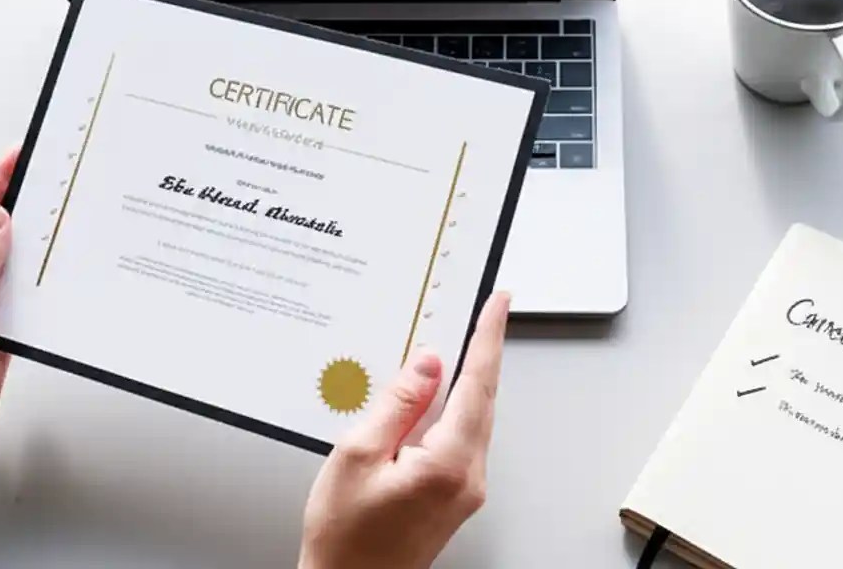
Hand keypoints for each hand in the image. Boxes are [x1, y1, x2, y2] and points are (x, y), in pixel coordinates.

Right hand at [298, 292, 510, 568]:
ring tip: (445, 350)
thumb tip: (428, 364)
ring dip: (464, 383)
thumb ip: (397, 404)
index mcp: (449, 463)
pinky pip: (461, 439)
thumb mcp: (357, 455)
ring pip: (473, 419)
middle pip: (482, 399)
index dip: (488, 337)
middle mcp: (468, 477)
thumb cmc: (344, 538)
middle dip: (480, 353)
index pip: (478, 383)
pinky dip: (451, 411)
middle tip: (476, 312)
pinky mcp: (455, 497)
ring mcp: (466, 490)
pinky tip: (430, 399)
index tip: (499, 303)